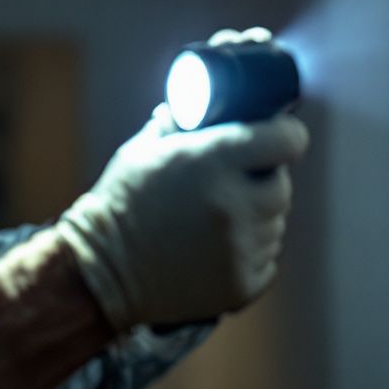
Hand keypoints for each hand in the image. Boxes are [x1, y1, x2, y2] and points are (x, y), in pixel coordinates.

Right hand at [57, 100, 307, 330]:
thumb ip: (178, 124)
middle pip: (282, 185)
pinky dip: (249, 253)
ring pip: (274, 224)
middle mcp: (234, 204)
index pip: (287, 140)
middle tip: (234, 182)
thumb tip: (202, 105)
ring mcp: (241, 248)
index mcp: (212, 161)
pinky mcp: (243, 283)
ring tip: (212, 221)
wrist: (101, 273)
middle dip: (263, 180)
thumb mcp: (142, 150)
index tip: (279, 135)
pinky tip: (214, 250)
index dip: (286, 134)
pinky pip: (267, 259)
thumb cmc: (120, 204)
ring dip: (256, 218)